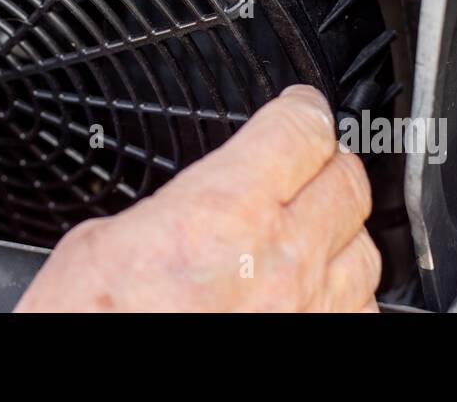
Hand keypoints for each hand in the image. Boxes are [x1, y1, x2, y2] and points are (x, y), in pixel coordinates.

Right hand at [15, 85, 379, 311]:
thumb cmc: (91, 327)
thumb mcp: (98, 244)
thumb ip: (165, 209)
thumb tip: (183, 201)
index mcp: (223, 213)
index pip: (301, 129)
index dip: (302, 108)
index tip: (299, 107)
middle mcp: (282, 261)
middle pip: (347, 179)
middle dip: (325, 162)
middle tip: (303, 163)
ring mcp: (311, 313)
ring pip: (366, 246)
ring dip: (340, 229)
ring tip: (308, 230)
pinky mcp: (321, 349)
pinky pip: (363, 309)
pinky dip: (344, 294)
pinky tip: (312, 292)